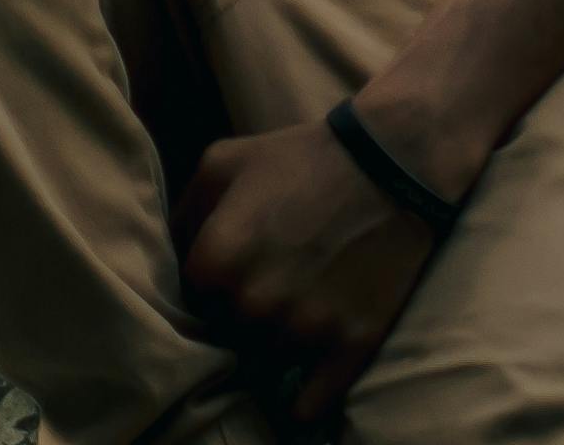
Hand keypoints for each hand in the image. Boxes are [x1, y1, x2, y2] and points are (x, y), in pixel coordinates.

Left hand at [171, 113, 443, 422]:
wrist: (392, 161)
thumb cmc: (301, 157)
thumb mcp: (222, 161)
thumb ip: (183, 213)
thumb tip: (172, 256)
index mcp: (214, 262)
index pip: (190, 301)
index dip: (210, 288)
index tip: (231, 276)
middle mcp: (252, 304)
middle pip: (227, 336)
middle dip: (240, 317)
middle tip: (268, 289)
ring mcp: (302, 330)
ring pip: (266, 365)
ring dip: (273, 347)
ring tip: (294, 313)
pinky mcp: (349, 347)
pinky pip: (309, 405)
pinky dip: (303, 401)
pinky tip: (301, 386)